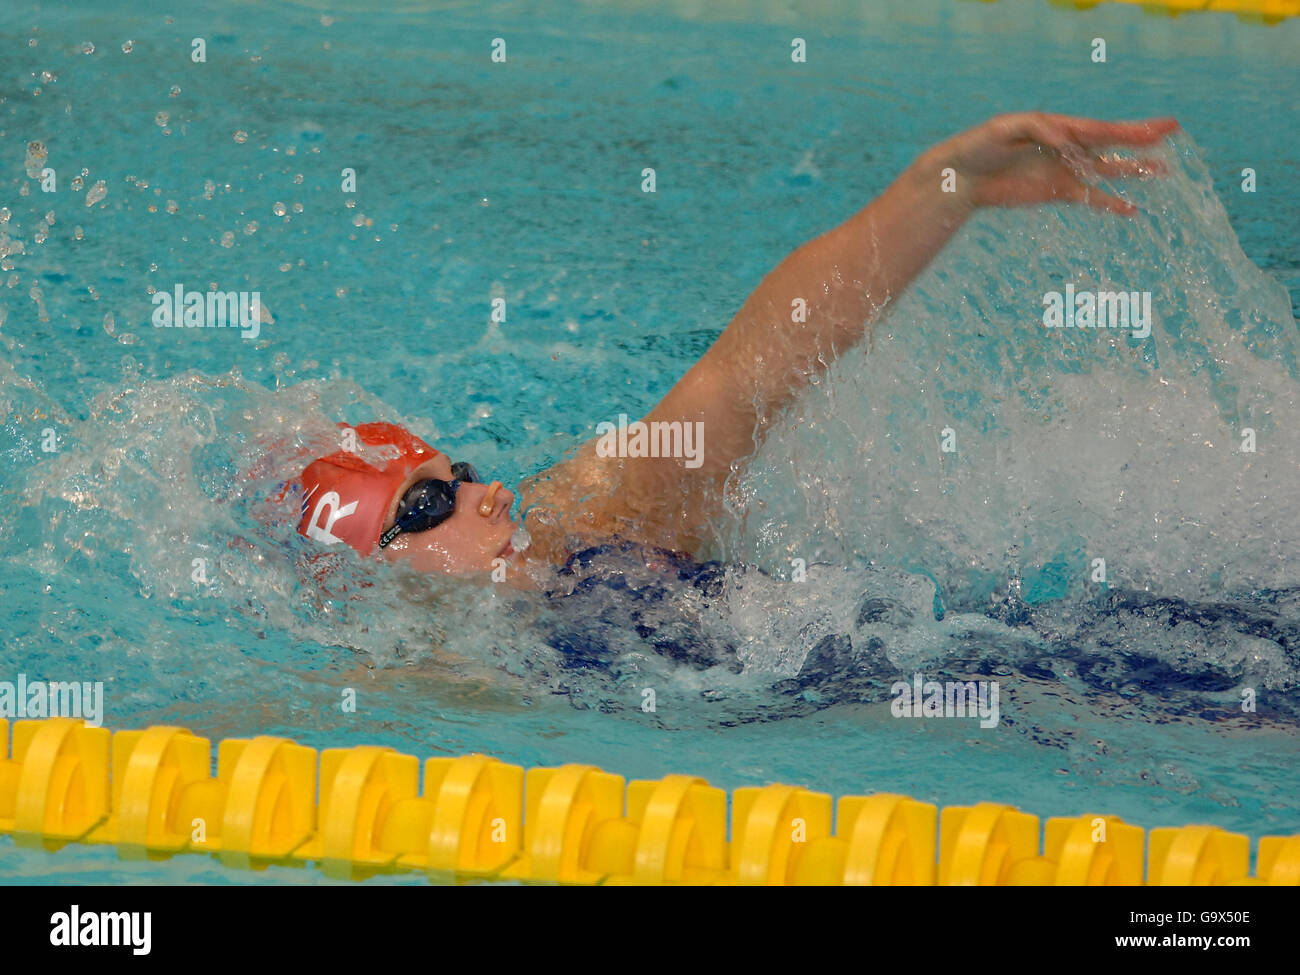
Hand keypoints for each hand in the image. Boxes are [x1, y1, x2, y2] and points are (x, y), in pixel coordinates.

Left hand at [931, 112, 1179, 215]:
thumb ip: (1036, 127)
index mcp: (1058, 128)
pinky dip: (1110, 204)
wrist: (963, 176)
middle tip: (1173, 130)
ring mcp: (1065, 171)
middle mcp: (1067, 147)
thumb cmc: (981, 145)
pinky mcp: (1056, 192)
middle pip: (1111, 143)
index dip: (1127, 130)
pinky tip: (1132, 209)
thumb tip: (1064, 137)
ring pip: (1107, 169)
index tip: (1154, 130)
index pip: (1099, 129)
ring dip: (1134, 169)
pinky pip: (1090, 198)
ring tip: (1164, 169)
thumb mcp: (1004, 128)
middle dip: (1141, 138)